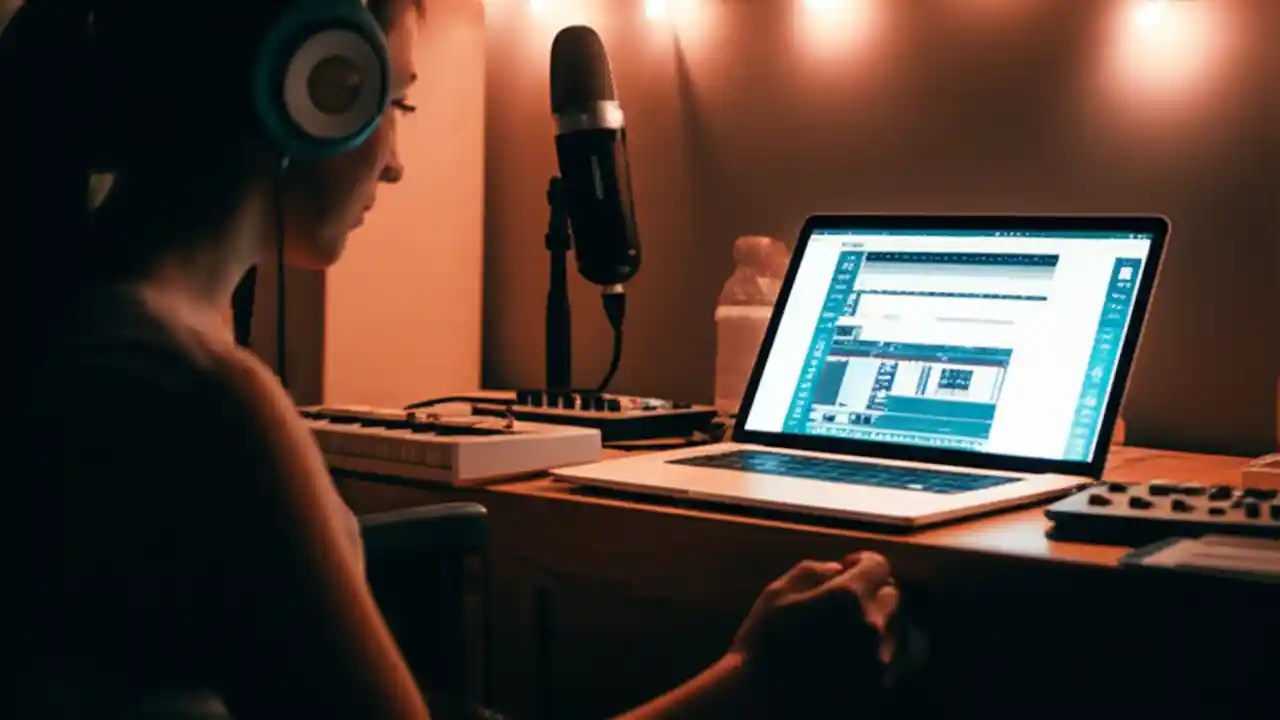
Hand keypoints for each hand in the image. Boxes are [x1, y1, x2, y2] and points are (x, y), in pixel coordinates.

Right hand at [729, 552, 900, 712]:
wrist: (762, 704)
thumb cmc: (763, 644)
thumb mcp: (776, 593)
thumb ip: (813, 571)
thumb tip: (837, 569)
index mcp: (848, 597)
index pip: (878, 565)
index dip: (862, 562)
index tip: (848, 567)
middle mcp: (872, 627)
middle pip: (891, 597)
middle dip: (871, 592)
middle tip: (846, 600)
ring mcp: (877, 661)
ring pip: (891, 630)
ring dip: (874, 624)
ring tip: (843, 633)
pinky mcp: (876, 688)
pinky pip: (885, 661)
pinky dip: (871, 654)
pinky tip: (843, 659)